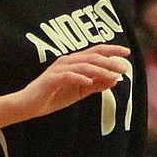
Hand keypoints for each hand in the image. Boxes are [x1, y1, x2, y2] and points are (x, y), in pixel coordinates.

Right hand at [16, 44, 132, 118]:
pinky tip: (89, 82)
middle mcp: (67, 61)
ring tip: (112, 75)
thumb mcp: (80, 92)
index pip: (95, 52)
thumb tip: (115, 79)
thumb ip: (96, 85)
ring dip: (99, 70)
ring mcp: (58, 69)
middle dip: (110, 61)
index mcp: (74, 62)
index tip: (127, 53)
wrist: (29, 106)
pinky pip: (67, 76)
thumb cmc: (54, 96)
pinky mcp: (51, 79)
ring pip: (82, 65)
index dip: (111, 50)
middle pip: (91, 56)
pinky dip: (79, 77)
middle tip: (124, 68)